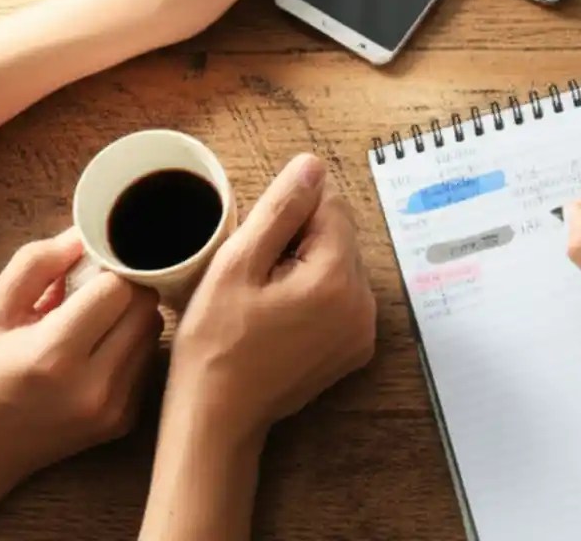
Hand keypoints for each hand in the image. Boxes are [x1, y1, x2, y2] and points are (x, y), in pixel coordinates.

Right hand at [0, 229, 163, 482]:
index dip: (109, 270)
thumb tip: (85, 235)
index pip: (118, 289)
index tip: (95, 267)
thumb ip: (37, 263)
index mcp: (54, 354)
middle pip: (145, 309)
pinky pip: (147, 362)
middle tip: (98, 290)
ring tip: (95, 321)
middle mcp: (93, 386)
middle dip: (126, 290)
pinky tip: (98, 352)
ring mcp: (114, 408)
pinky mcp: (125, 421)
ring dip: (133, 317)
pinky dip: (131, 348)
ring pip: (153, 333)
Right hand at [170, 153, 376, 441]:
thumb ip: (279, 209)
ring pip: (340, 263)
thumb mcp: (237, 265)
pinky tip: (279, 310)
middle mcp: (364, 304)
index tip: (256, 238)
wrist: (219, 415)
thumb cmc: (216, 343)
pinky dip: (315, 290)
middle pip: (339, 235)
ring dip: (307, 262)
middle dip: (299, 237)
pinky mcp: (355, 346)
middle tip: (255, 269)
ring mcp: (363, 329)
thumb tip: (312, 165)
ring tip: (264, 291)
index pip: (330, 206)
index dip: (289, 210)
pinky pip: (341, 294)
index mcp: (337, 279)